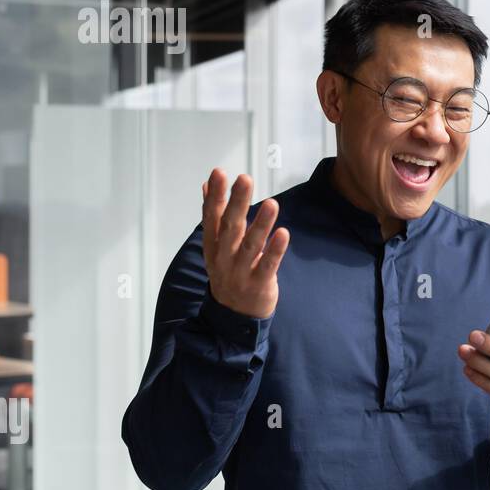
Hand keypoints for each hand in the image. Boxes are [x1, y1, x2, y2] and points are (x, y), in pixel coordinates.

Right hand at [201, 168, 289, 318]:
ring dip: (261, 224)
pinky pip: (268, 265)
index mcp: (213, 246)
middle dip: (237, 202)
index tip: (218, 174)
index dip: (214, 196)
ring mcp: (241, 272)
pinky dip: (275, 249)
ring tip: (271, 203)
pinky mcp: (259, 284)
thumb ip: (214, 215)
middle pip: (230, 227)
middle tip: (244, 179)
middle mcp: (224, 257)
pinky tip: (283, 233)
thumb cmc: (229, 271)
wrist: (233, 316)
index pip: (211, 217)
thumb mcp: (216, 245)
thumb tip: (206, 185)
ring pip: (251, 245)